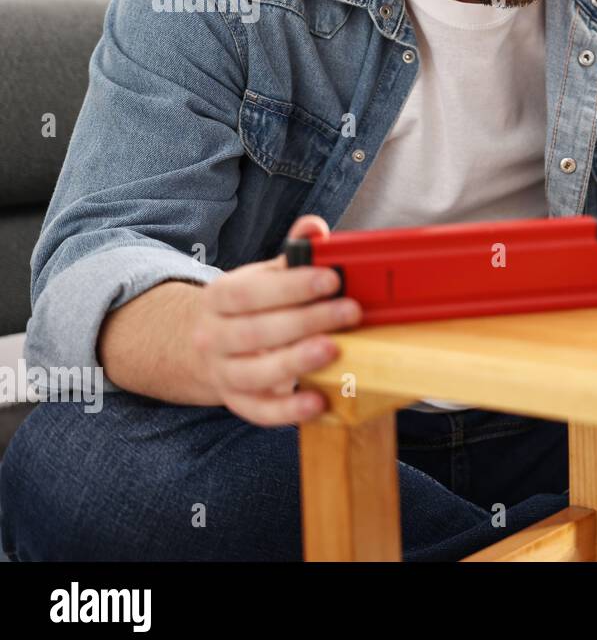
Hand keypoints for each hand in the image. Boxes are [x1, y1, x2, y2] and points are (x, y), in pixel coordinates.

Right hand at [190, 215, 361, 425]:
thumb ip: (293, 255)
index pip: (250, 292)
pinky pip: (260, 411)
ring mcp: (224, 372)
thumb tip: (315, 228)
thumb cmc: (249, 308)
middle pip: (255, 332)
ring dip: (296, 362)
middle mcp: (215, 336)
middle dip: (306, 321)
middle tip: (350, 311)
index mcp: (220, 298)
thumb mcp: (262, 277)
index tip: (331, 279)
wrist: (204, 348)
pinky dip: (288, 411)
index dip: (291, 286)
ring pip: (254, 373)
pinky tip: (319, 402)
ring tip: (334, 350)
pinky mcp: (239, 402)